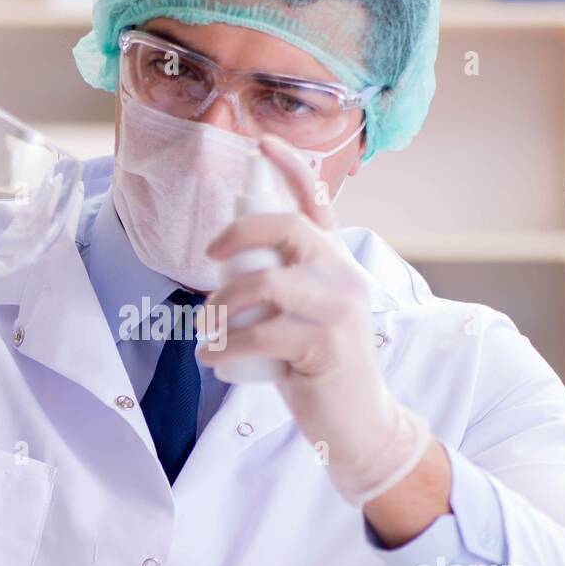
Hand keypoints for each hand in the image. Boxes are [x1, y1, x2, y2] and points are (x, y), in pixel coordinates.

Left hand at [200, 134, 432, 507]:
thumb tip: (224, 267)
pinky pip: (263, 332)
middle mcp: (344, 276)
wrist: (357, 423)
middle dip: (238, 235)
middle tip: (208, 258)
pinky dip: (227, 347)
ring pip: (267, 284)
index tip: (262, 142)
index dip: (291, 168)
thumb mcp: (302, 316)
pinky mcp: (328, 344)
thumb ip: (279, 286)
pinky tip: (213, 358)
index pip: (317, 204)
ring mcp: (340, 308)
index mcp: (336, 263)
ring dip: (223, 307)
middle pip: (288, 228)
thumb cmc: (318, 368)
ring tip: (207, 330)